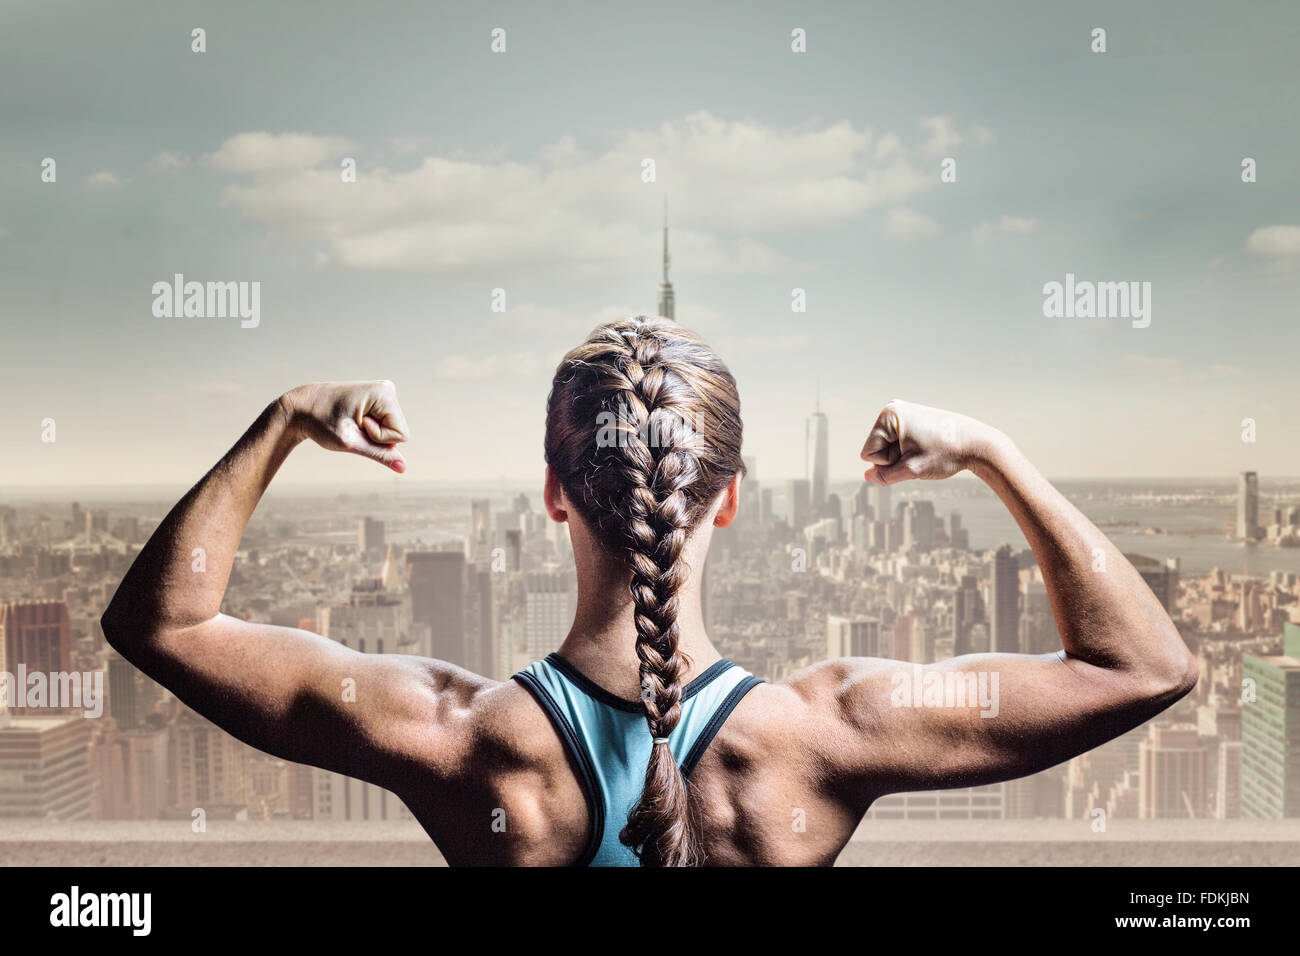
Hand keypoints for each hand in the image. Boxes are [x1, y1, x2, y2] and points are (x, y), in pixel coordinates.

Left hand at [282, 381, 410, 472]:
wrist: (301, 406)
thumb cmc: (321, 422)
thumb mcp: (350, 442)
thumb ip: (379, 454)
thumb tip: (403, 468)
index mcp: (384, 394)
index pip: (401, 435)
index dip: (378, 439)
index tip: (355, 427)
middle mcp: (388, 389)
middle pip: (399, 432)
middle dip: (376, 436)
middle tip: (351, 425)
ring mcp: (384, 393)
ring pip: (393, 430)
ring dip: (372, 433)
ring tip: (350, 421)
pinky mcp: (379, 398)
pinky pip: (385, 425)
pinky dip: (370, 428)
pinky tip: (353, 419)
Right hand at [860, 399, 999, 483]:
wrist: (977, 443)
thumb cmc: (945, 454)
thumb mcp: (911, 470)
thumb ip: (885, 475)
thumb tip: (868, 477)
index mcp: (888, 415)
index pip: (868, 454)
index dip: (888, 463)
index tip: (913, 455)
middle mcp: (893, 409)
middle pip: (877, 449)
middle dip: (896, 458)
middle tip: (922, 453)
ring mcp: (903, 412)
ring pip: (888, 447)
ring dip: (904, 455)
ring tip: (927, 449)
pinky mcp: (913, 418)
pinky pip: (899, 442)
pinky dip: (910, 450)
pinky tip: (928, 446)